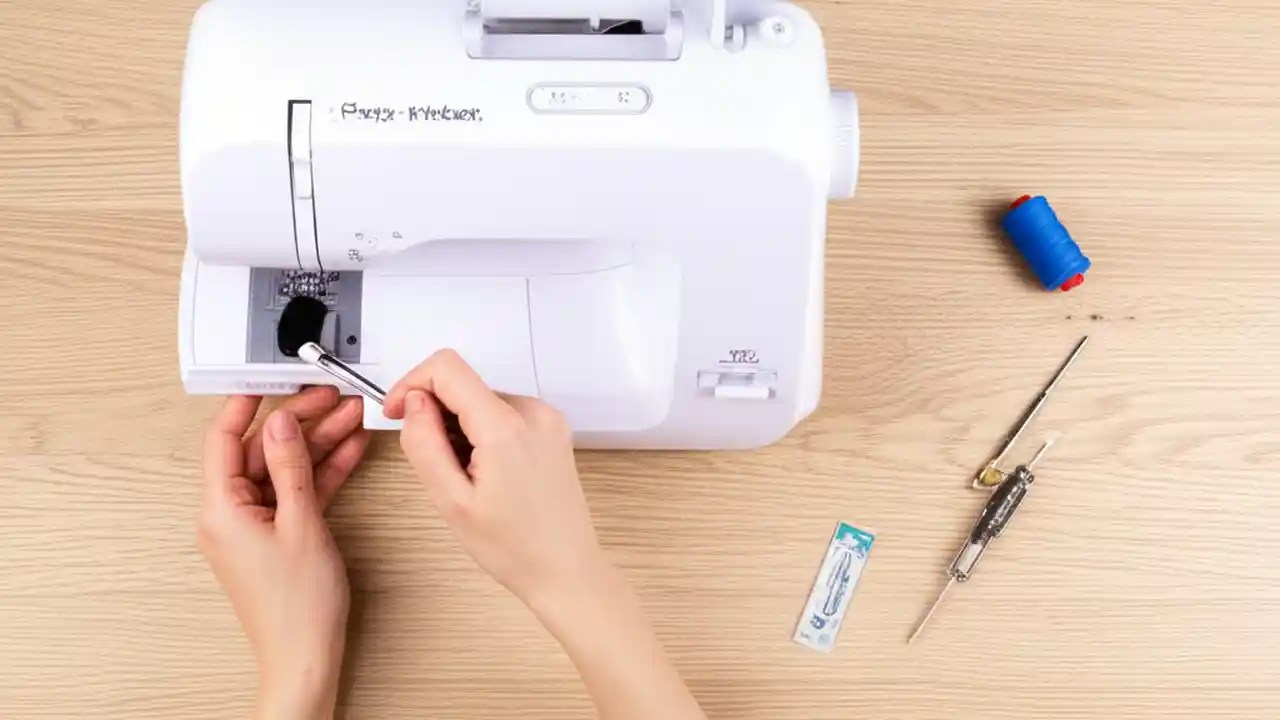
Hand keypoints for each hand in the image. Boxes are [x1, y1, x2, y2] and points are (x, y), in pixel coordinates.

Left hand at [198, 387, 371, 719]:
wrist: (306, 655)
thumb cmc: (297, 607)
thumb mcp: (301, 522)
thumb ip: (291, 466)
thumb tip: (281, 423)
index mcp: (221, 509)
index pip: (222, 440)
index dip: (245, 405)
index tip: (269, 379)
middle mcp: (231, 513)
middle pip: (260, 450)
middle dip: (299, 422)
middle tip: (331, 398)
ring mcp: (255, 524)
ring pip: (284, 468)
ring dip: (318, 443)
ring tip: (351, 416)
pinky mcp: (278, 534)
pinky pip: (297, 490)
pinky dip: (321, 471)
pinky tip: (348, 450)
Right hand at [383, 351, 606, 607]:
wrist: (567, 571)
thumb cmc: (516, 548)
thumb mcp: (452, 502)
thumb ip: (424, 443)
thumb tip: (413, 402)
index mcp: (506, 427)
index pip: (447, 367)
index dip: (412, 384)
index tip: (397, 414)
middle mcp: (533, 412)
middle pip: (464, 385)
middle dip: (437, 417)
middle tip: (440, 469)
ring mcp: (546, 419)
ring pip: (481, 401)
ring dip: (460, 429)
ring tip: (468, 479)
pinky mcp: (551, 429)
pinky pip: (503, 414)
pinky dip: (483, 434)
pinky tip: (488, 475)